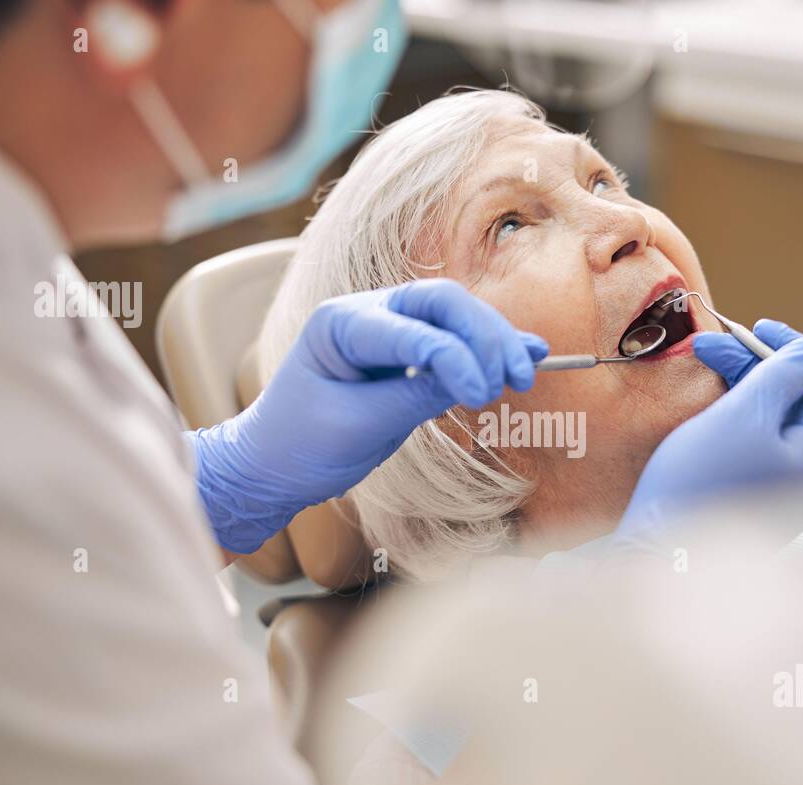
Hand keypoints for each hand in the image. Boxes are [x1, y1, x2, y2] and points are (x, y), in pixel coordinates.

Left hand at [192, 279, 547, 553]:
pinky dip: (490, 348)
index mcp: (341, 325)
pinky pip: (456, 340)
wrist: (272, 462)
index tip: (482, 395)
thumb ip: (412, 399)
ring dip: (494, 342)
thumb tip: (473, 382)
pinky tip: (529, 353)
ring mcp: (390, 328)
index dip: (455, 358)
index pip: (413, 331)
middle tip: (512, 380)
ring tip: (525, 374)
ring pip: (455, 316)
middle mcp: (367, 314)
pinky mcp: (407, 352)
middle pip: (442, 303)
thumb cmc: (299, 444)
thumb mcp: (356, 427)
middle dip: (484, 336)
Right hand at [615, 320, 802, 547]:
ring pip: (770, 418)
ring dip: (740, 383)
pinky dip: (733, 413)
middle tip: (713, 343)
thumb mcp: (744, 416)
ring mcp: (780, 486)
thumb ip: (781, 377)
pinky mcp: (750, 493)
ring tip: (700, 361)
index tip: (760, 329)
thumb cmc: (702, 485)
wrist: (661, 552)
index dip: (797, 349)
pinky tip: (707, 400)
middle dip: (757, 364)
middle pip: (796, 399)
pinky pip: (752, 441)